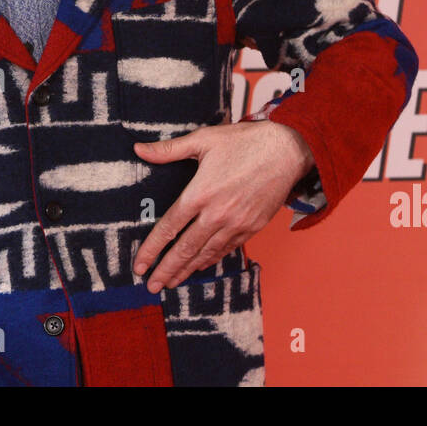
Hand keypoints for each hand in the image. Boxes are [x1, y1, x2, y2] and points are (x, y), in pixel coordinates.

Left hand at [131, 120, 314, 292]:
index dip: (151, 249)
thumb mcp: (204, 139)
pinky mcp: (252, 227)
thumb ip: (169, 149)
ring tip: (171, 283)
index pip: (169, 228)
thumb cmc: (245, 142)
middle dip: (166, 270)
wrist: (287, 150)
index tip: (139, 265)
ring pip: (205, 254)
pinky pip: (227, 249)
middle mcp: (216, 214)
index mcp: (200, 193)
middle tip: (151, 286)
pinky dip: (211, 260)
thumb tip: (138, 149)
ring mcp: (236, 224)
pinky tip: (200, 266)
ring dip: (187, 270)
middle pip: (185, 249)